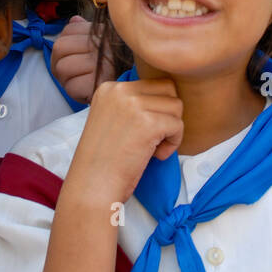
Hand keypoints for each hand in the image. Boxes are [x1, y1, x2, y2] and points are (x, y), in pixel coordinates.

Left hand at [50, 16, 115, 103]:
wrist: (138, 89)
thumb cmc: (119, 71)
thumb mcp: (106, 45)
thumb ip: (87, 31)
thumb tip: (74, 20)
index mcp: (103, 32)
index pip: (69, 30)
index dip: (63, 46)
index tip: (72, 57)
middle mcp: (103, 43)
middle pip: (60, 46)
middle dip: (59, 63)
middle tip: (72, 73)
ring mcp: (102, 62)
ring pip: (62, 67)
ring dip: (67, 80)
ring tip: (82, 83)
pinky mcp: (100, 82)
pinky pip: (71, 87)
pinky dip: (76, 93)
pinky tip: (88, 91)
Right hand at [70, 79, 182, 203]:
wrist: (92, 187)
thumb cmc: (104, 161)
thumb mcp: (110, 119)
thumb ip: (131, 104)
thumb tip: (167, 97)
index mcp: (109, 88)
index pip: (152, 84)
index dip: (154, 110)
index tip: (139, 132)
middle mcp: (120, 90)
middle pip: (168, 89)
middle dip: (167, 114)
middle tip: (151, 138)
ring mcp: (133, 105)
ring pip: (176, 107)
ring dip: (170, 130)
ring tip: (151, 148)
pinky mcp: (148, 123)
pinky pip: (178, 125)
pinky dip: (173, 143)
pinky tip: (156, 155)